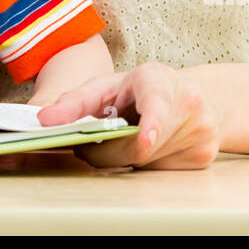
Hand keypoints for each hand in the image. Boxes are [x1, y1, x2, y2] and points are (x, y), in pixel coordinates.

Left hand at [33, 63, 222, 169]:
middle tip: (90, 149)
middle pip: (141, 144)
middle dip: (110, 151)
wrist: (192, 96)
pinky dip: (147, 163)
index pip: (156, 100)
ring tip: (124, 138)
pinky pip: (163, 170)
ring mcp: (201, 130)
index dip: (152, 122)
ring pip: (150, 161)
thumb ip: (74, 102)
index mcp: (158, 78)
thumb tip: (43, 121)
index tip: (145, 139)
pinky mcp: (205, 154)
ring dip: (127, 158)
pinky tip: (147, 146)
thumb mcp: (106, 87)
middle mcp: (188, 101)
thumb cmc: (139, 91)